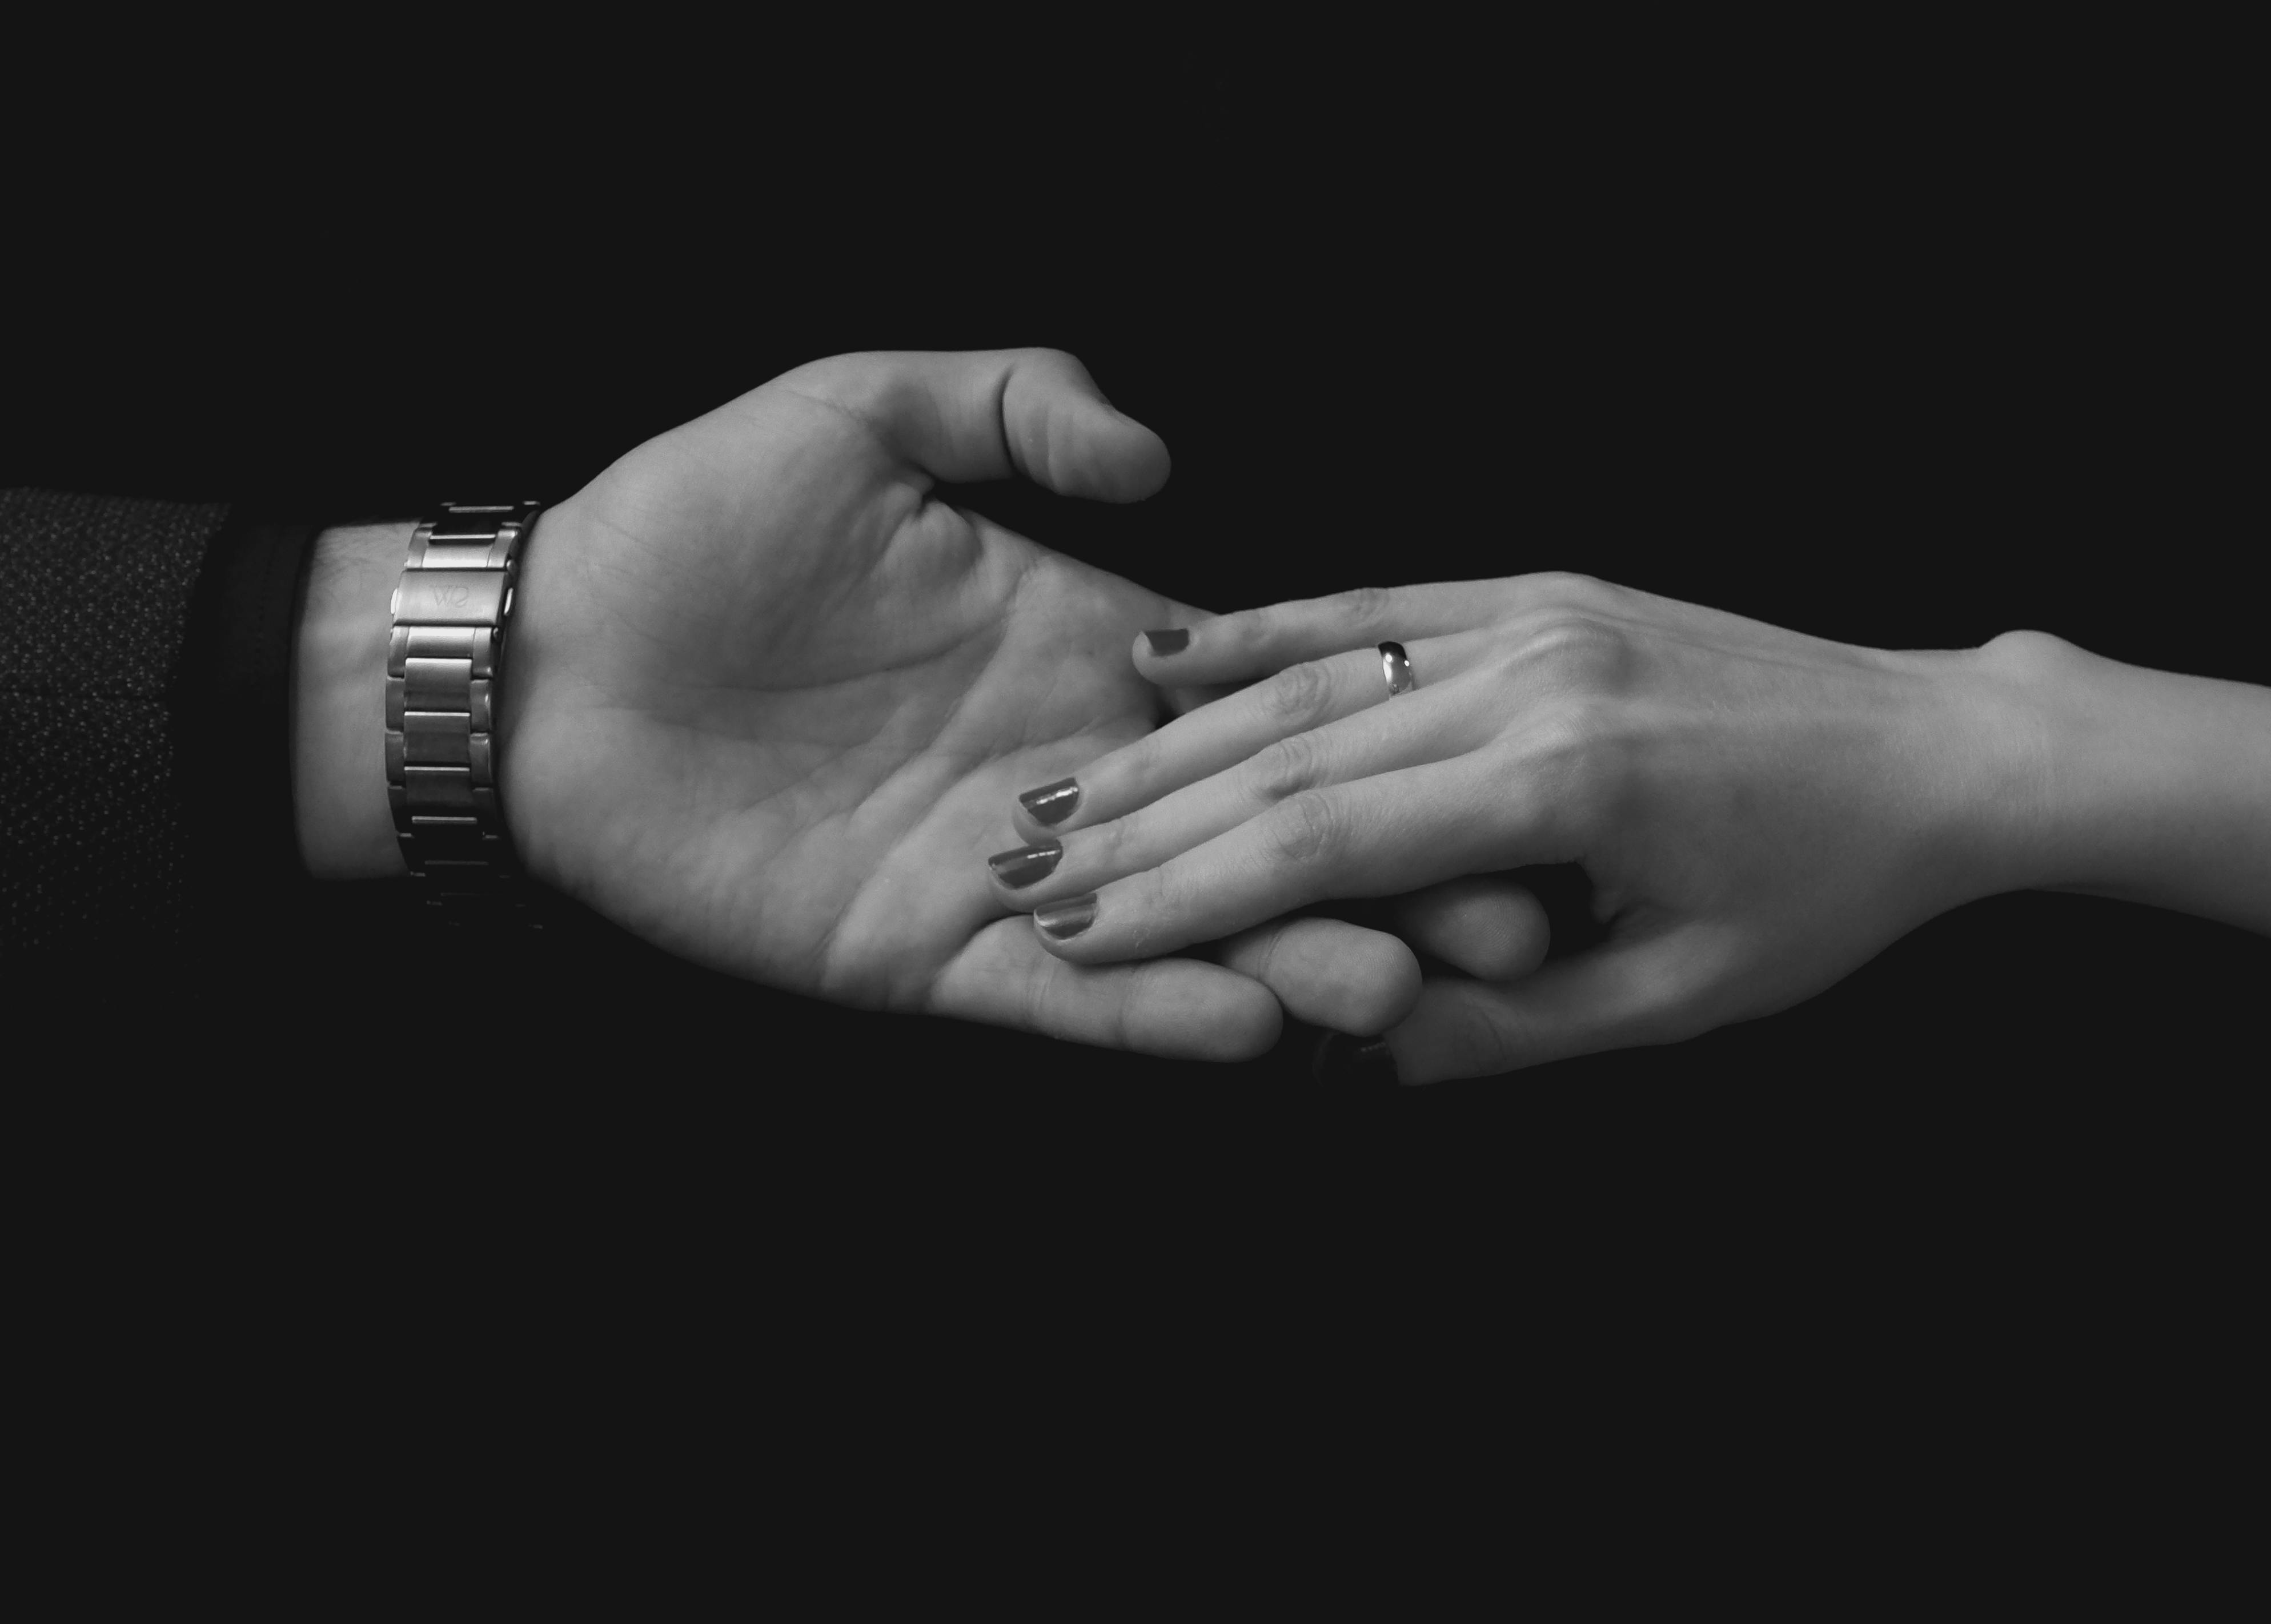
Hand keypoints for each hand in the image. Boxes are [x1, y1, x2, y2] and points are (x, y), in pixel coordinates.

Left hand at [494, 351, 1421, 1058]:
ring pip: (1178, 935)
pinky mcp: (923, 957)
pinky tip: (1240, 1027)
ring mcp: (1003, 876)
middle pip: (1247, 835)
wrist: (546, 657)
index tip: (1485, 770)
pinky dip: (1146, 1018)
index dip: (1361, 742)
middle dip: (1375, 878)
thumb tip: (1156, 456)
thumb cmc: (689, 525)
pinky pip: (1059, 1000)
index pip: (1246, 706)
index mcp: (1070, 647)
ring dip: (1289, 964)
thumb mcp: (856, 415)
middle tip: (1506, 924)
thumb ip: (1009, 408)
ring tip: (1402, 994)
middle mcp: (1062, 771)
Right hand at [988, 574, 2057, 1078]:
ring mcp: (1534, 617)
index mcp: (1563, 790)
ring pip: (1313, 678)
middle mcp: (1531, 681)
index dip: (1183, 896)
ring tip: (1057, 781)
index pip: (1323, 847)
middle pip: (1289, 756)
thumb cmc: (1818, 895)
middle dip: (1139, 818)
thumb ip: (1509, 1031)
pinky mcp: (1542, 587)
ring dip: (1173, 737)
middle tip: (1017, 859)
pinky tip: (1170, 657)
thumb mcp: (1677, 998)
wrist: (1933, 748)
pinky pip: (1376, 604)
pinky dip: (1266, 633)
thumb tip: (1353, 1046)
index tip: (1070, 930)